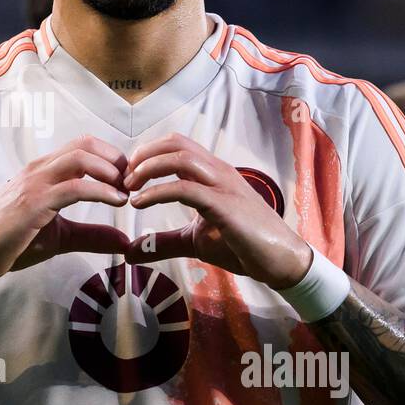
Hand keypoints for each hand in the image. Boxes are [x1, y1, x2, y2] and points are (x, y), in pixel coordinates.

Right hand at [0, 135, 131, 284]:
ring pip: (80, 158)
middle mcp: (38, 170)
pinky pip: (74, 187)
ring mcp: (34, 183)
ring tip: (127, 190)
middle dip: (116, 159)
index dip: (111, 158)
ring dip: (111, 171)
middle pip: (85, 144)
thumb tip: (124, 240)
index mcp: (42, 171)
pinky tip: (117, 202)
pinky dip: (101, 191)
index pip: (83, 147)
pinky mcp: (33, 203)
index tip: (129, 180)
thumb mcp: (60, 237)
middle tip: (133, 182)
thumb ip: (91, 235)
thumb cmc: (11, 243)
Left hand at [120, 133, 312, 289]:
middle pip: (175, 143)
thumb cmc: (242, 246)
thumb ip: (163, 242)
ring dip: (148, 168)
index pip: (176, 146)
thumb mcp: (194, 242)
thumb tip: (130, 251)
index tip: (127, 175)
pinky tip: (139, 204)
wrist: (281, 262)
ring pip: (180, 158)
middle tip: (123, 178)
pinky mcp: (225, 205)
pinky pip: (185, 188)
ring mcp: (223, 185)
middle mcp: (218, 171)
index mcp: (212, 173)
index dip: (147, 154)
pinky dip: (157, 192)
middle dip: (143, 155)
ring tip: (129, 188)